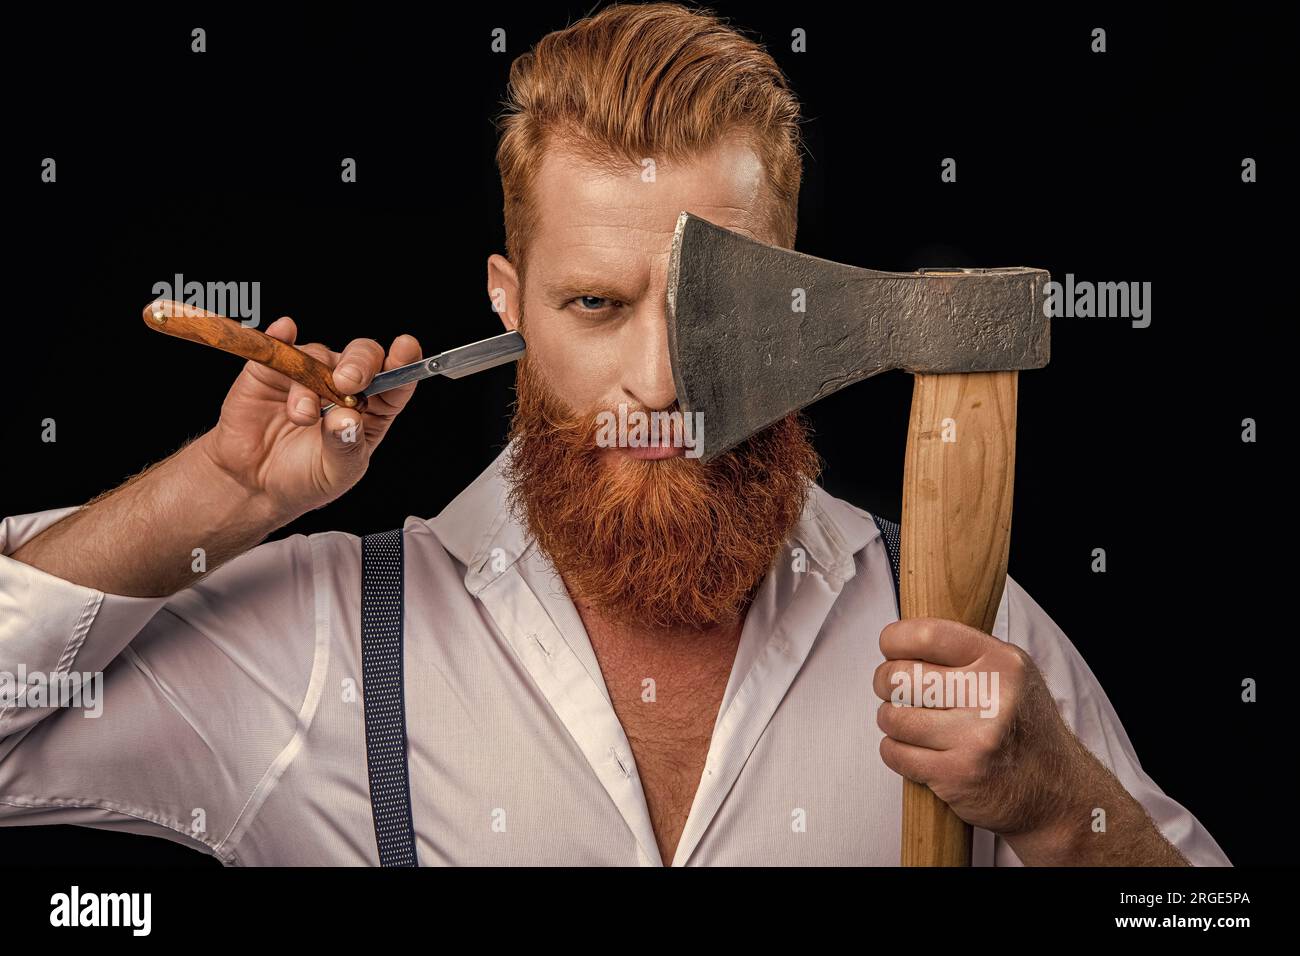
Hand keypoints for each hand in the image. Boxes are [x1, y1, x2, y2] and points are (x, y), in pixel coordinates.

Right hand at [199, 316, 422, 520]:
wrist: (255, 485)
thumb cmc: (306, 479)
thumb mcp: (335, 473)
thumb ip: (344, 446)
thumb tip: (346, 418)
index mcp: (373, 409)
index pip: (396, 380)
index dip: (403, 361)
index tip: (405, 347)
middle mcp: (344, 384)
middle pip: (362, 356)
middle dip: (359, 363)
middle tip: (347, 382)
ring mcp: (309, 373)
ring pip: (318, 357)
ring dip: (310, 385)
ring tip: (302, 416)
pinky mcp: (271, 370)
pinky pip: (279, 344)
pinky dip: (281, 335)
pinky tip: (283, 332)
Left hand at [872, 618, 1088, 837]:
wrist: (1057, 792)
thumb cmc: (1027, 731)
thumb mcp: (1013, 676)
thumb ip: (967, 653)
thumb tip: (904, 641)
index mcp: (1003, 664)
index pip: (927, 635)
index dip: (895, 640)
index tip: (890, 647)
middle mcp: (991, 698)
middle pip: (901, 676)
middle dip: (886, 682)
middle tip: (892, 688)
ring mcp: (974, 739)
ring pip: (893, 717)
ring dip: (891, 719)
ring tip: (907, 721)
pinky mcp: (956, 775)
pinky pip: (895, 753)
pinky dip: (894, 751)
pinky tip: (913, 749)